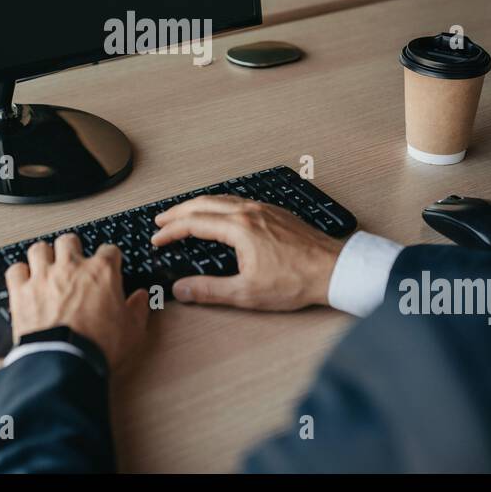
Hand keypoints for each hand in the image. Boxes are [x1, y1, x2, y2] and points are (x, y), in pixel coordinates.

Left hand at [6, 235, 149, 369]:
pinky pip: (16, 270)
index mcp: (101, 272)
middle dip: (72, 249)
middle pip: (69, 241)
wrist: (65, 362)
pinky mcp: (21, 292)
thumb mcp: (132, 330)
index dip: (109, 258)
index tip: (108, 266)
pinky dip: (20, 274)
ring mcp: (44, 277)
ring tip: (47, 267)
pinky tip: (25, 281)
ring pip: (39, 249)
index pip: (109, 250)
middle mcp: (71, 267)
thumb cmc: (98, 346)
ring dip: (44, 256)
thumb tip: (142, 298)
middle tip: (73, 263)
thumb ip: (138, 309)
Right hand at [150, 195, 342, 310]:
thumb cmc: (296, 281)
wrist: (333, 269)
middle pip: (204, 203)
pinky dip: (219, 203)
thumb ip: (210, 290)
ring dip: (198, 204)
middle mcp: (249, 212)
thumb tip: (182, 288)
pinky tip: (220, 212)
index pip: (194, 223)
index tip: (157, 239)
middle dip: (178, 211)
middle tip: (161, 220)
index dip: (171, 231)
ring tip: (184, 213)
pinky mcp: (275, 212)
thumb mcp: (247, 293)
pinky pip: (238, 199)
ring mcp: (264, 209)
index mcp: (239, 228)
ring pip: (222, 198)